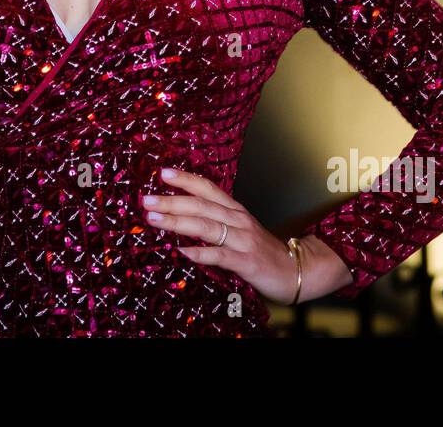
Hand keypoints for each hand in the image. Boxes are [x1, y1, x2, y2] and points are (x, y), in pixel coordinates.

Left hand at [141, 166, 302, 305]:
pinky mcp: (248, 262)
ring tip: (155, 219)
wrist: (297, 270)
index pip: (208, 188)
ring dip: (178, 222)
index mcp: (235, 210)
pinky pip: (222, 256)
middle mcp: (238, 220)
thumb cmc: (262, 251)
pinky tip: (184, 252)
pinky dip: (202, 253)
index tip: (162, 173)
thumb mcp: (239, 230)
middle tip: (145, 200)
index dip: (186, 179)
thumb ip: (215, 221)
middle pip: (201, 206)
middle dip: (171, 201)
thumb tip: (180, 216)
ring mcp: (243, 240)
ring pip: (207, 226)